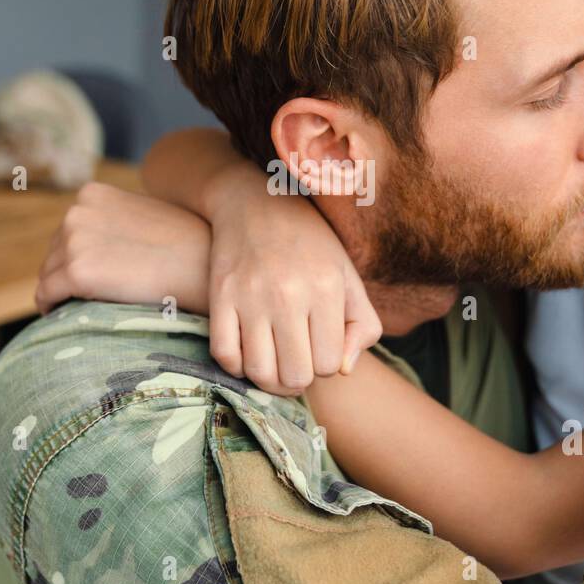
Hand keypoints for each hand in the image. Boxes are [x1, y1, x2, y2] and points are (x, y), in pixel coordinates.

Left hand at [35, 182, 210, 314]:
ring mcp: (74, 240)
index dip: (77, 257)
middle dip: (67, 275)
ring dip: (62, 292)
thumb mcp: (142, 217)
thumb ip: (114, 224)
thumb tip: (98, 248)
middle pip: (54, 253)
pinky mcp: (77, 272)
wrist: (204, 265)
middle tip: (92, 298)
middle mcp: (76, 212)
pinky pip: (46, 294)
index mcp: (92, 195)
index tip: (94, 278)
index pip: (67, 232)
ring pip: (48, 275)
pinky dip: (51, 306)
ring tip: (84, 308)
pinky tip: (65, 316)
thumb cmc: (185, 246)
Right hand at [202, 169, 381, 396]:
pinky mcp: (221, 296)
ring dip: (269, 380)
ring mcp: (250, 296)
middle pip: (295, 375)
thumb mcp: (348, 275)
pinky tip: (249, 355)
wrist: (256, 203)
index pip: (329, 364)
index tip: (319, 349)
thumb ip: (362, 325)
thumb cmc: (311, 244)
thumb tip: (344, 370)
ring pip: (259, 372)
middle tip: (297, 362)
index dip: (326, 366)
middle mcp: (288, 293)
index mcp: (326, 287)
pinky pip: (224, 355)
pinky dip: (236, 367)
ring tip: (275, 364)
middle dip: (299, 378)